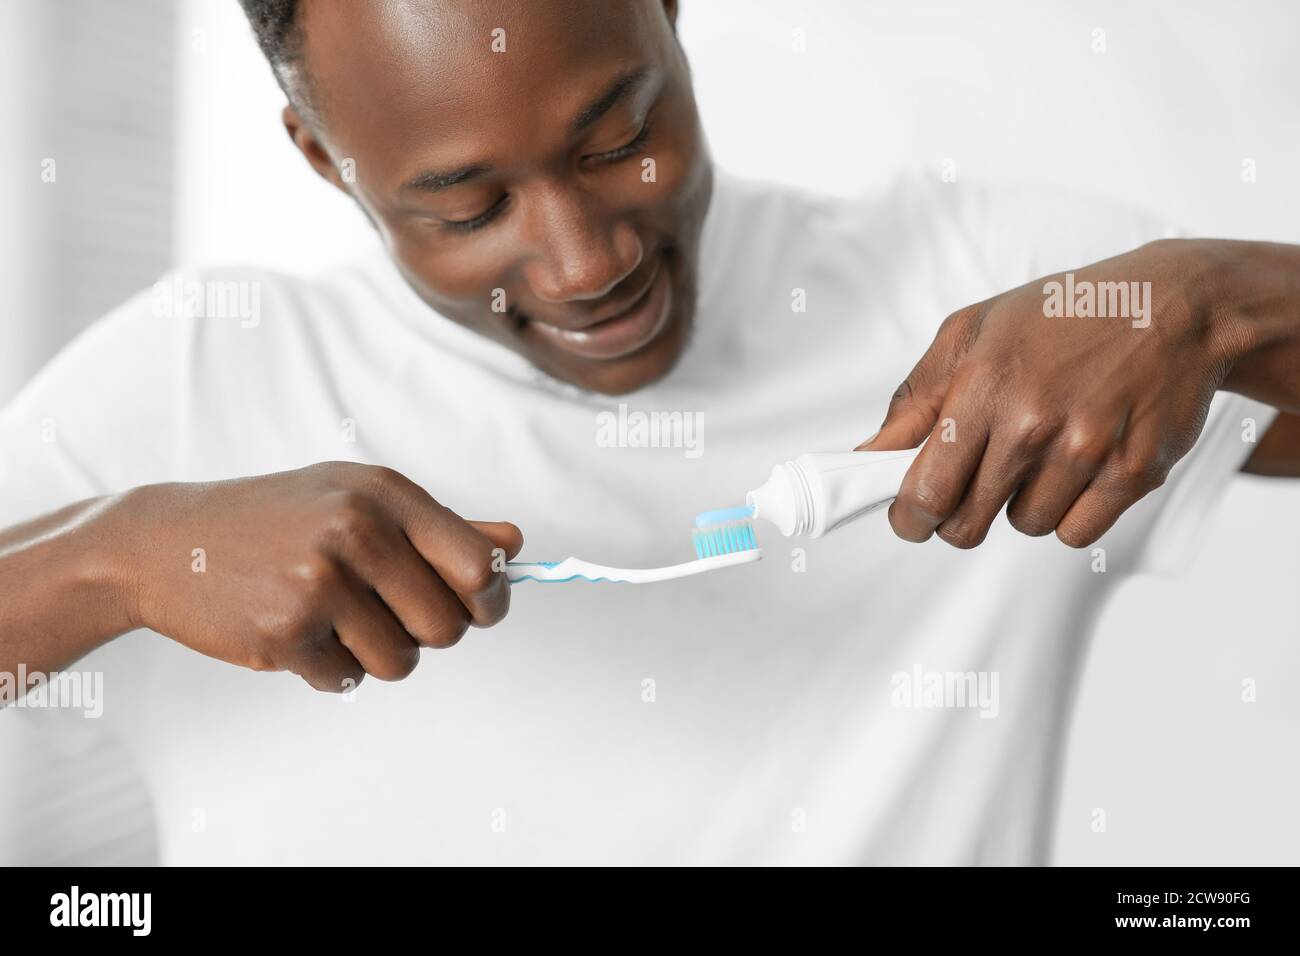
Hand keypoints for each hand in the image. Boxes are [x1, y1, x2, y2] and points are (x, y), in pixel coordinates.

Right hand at [117, 462, 521, 691]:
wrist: (169, 542)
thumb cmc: (281, 519)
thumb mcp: (358, 499)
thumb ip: (441, 527)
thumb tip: (514, 545)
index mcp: (384, 495)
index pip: (477, 566)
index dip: (489, 599)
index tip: (479, 608)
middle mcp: (356, 533)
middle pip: (447, 626)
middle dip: (428, 633)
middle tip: (387, 613)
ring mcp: (318, 584)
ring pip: (401, 661)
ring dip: (377, 655)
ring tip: (337, 619)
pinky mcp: (283, 633)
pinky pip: (347, 681)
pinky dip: (330, 670)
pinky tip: (298, 633)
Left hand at [859, 238, 1250, 548]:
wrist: (1174, 304)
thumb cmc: (1063, 315)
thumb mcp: (971, 333)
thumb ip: (915, 400)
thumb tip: (871, 455)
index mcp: (983, 385)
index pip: (925, 491)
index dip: (910, 518)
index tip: (911, 518)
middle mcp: (1033, 422)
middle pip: (967, 524)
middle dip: (958, 517)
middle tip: (972, 487)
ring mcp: (1087, 450)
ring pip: (1025, 526)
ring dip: (1022, 503)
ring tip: (1043, 451)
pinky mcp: (1135, 472)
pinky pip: (1077, 532)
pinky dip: (1071, 511)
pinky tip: (1079, 466)